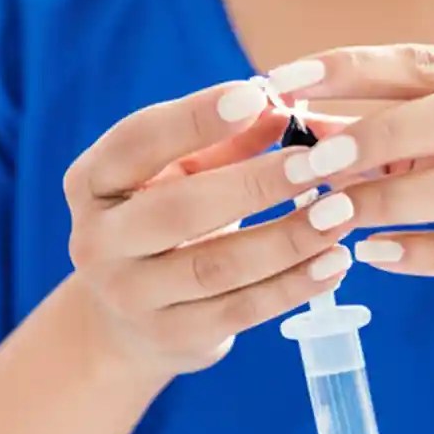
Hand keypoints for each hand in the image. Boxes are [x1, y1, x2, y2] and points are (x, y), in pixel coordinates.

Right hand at [63, 80, 359, 375]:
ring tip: (341, 213)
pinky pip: (242, 311)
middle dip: (256, 184)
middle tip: (317, 164)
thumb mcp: (181, 174)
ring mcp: (131, 297)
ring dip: (287, 240)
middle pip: (180, 210)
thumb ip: (227, 142)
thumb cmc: (166, 221)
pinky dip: (294, 286)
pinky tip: (335, 263)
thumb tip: (282, 105)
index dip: (195, 118)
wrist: (128, 320)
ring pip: (218, 267)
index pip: (138, 141)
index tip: (255, 95)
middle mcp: (98, 241)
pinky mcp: (172, 337)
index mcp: (93, 182)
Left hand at [268, 45, 433, 325]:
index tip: (284, 81)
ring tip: (330, 216)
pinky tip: (374, 256)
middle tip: (313, 161)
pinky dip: (423, 252)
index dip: (352, 69)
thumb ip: (393, 136)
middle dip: (376, 134)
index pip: (427, 63)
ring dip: (390, 199)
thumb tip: (301, 124)